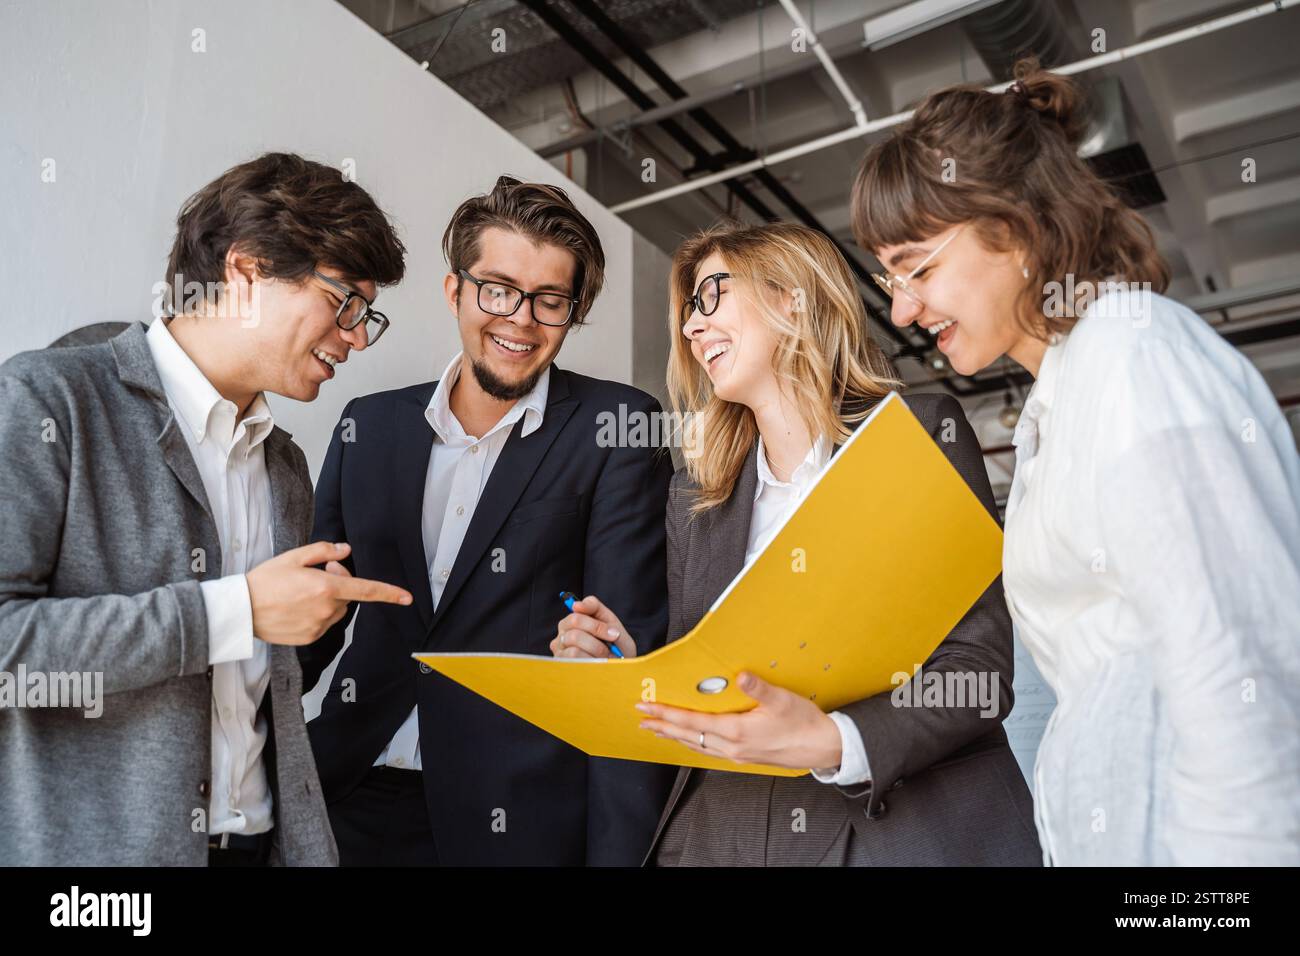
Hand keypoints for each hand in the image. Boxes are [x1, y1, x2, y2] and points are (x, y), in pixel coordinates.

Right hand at [246, 541, 411, 645]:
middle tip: (318, 574)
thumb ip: (324, 551)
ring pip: (336, 611)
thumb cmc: (264, 582)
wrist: (240, 611)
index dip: (388, 593)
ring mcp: (318, 627)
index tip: (407, 598)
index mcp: (325, 588)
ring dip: (327, 601)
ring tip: (300, 593)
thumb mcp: (293, 557)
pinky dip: (316, 615)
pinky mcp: (309, 638)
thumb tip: (345, 551)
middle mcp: (326, 610)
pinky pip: (323, 624)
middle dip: (338, 584)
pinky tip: (295, 608)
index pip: (366, 590)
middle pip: (347, 596)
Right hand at [550, 594, 635, 658]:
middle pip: (574, 620)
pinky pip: (574, 655)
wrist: (619, 675)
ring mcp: (559, 648)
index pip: (578, 609)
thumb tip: (576, 604)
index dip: (597, 619)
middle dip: (598, 630)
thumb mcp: (613, 627)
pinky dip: (590, 659)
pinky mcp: (559, 663)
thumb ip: (597, 610)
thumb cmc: (616, 649)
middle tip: (613, 642)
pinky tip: (596, 665)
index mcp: (575, 620)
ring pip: (574, 637)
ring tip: (605, 657)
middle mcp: (563, 632)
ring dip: (596, 648)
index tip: (615, 633)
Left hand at [635, 671, 841, 769]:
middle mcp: (732, 747)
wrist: (824, 748)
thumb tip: (740, 675)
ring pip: (697, 746)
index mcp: (737, 732)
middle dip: (663, 726)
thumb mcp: (782, 700)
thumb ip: (758, 687)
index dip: (668, 714)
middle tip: (642, 719)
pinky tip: (691, 739)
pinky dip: (694, 743)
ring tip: (658, 730)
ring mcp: (737, 755)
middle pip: (689, 736)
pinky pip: (710, 750)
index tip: (648, 708)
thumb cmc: (804, 723)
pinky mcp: (744, 757)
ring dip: (675, 736)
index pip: (693, 722)